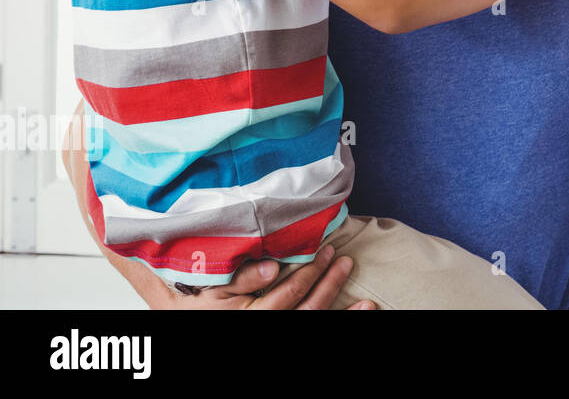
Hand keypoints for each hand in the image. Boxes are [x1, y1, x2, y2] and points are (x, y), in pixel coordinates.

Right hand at [159, 246, 373, 309]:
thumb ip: (240, 277)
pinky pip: (314, 329)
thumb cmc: (199, 296)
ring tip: (367, 303)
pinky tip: (362, 310)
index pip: (287, 296)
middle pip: (304, 311)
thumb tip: (273, 267)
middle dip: (328, 285)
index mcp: (249, 315)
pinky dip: (338, 321)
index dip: (307, 275)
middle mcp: (263, 325)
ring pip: (311, 323)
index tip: (324, 251)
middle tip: (342, 259)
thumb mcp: (212, 285)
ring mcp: (273, 331)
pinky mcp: (279, 328)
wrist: (187, 314)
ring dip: (343, 315)